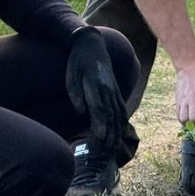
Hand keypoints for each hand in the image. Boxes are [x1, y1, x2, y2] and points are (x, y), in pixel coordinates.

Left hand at [66, 27, 125, 151]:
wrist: (92, 44)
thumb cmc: (77, 61)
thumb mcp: (71, 75)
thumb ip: (76, 94)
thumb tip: (81, 112)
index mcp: (94, 86)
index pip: (98, 109)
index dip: (100, 124)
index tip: (101, 138)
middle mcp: (107, 89)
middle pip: (110, 115)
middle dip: (110, 134)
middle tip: (109, 151)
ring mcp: (113, 89)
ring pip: (117, 113)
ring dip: (117, 130)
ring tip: (115, 146)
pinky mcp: (115, 89)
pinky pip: (121, 107)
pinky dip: (122, 119)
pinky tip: (123, 130)